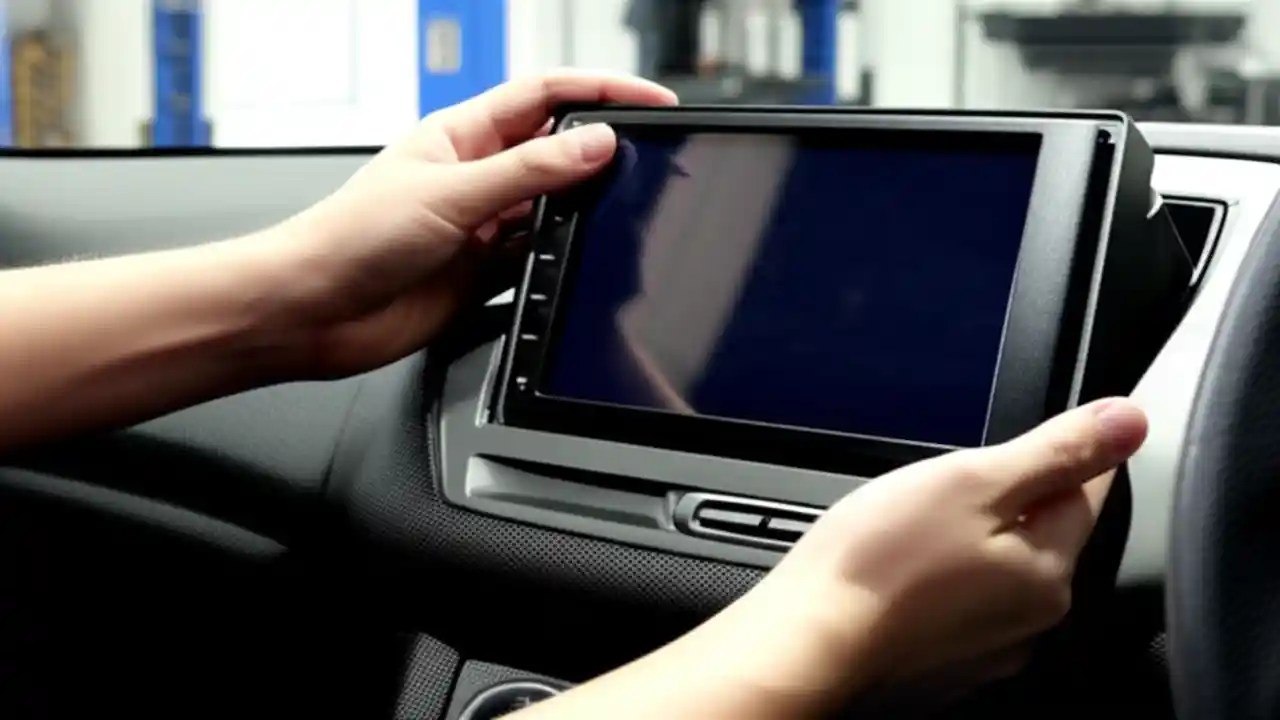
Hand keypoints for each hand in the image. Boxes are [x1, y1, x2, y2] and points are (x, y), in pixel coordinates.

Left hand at [270, 72, 676, 376]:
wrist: (310, 311)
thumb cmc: (350, 238)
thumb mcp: (450, 193)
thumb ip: (528, 171)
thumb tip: (595, 144)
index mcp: (461, 135)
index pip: (547, 96)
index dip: (602, 90)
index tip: (651, 100)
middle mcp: (475, 177)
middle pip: (557, 151)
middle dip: (602, 152)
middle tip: (648, 160)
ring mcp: (479, 226)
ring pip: (553, 209)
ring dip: (582, 212)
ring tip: (615, 217)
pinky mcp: (480, 273)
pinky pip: (536, 260)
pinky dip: (560, 260)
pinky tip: (572, 263)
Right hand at [661, 398, 1148, 715]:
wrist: (810, 638)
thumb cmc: (878, 562)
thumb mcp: (973, 481)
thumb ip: (1056, 451)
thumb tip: (1129, 420)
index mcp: (1049, 572)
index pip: (1086, 492)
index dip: (1056, 453)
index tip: (1019, 439)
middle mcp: (1031, 619)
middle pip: (1039, 533)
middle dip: (1002, 500)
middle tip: (943, 485)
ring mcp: (986, 647)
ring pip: (995, 568)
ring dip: (968, 541)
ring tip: (912, 527)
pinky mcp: (943, 661)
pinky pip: (958, 602)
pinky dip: (938, 580)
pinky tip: (900, 569)